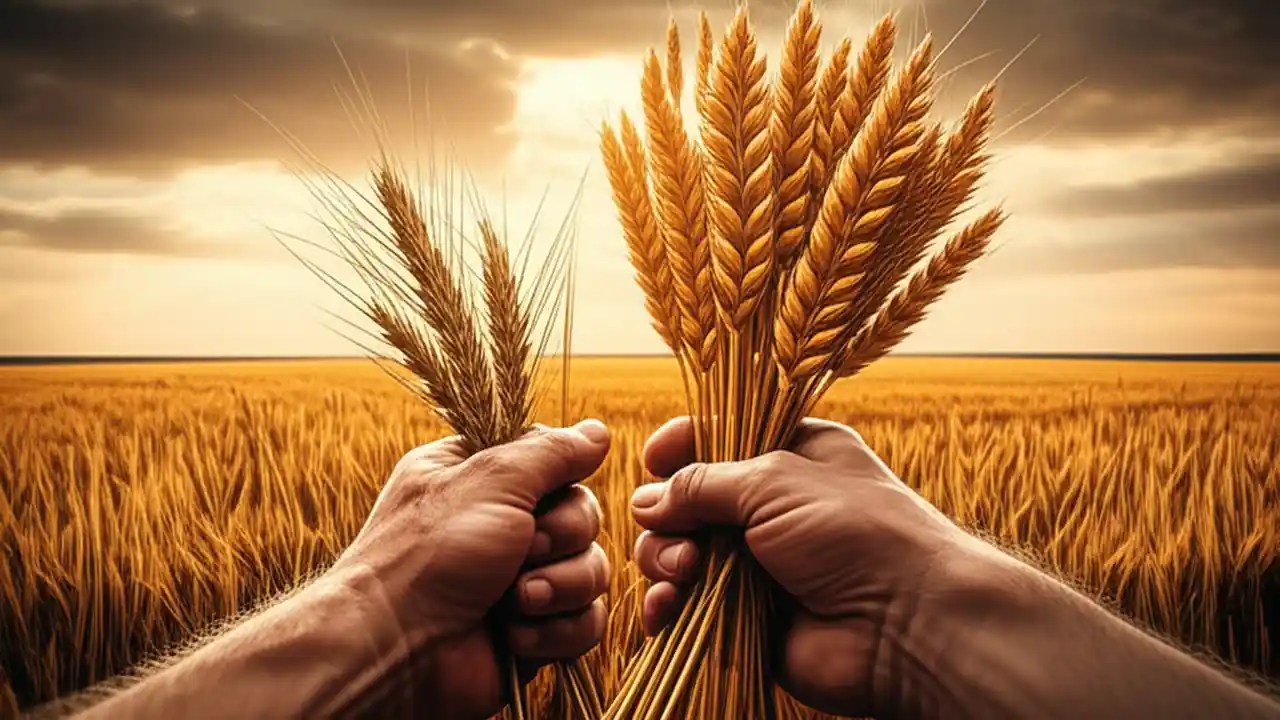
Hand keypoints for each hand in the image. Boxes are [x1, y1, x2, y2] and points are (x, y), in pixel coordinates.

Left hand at [330, 420, 611, 718]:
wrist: (398, 650)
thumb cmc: (430, 554)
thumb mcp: (491, 480)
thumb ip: (551, 452)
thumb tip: (599, 431)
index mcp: (480, 477)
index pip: (554, 461)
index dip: (560, 478)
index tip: (539, 491)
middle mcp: (502, 525)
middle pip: (583, 515)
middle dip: (562, 537)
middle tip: (523, 550)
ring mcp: (520, 580)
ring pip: (591, 569)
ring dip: (560, 586)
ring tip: (516, 601)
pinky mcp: (535, 629)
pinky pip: (585, 621)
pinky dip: (557, 630)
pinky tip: (515, 636)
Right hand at [630, 417, 970, 716]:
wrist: (908, 624)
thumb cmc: (856, 531)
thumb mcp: (776, 480)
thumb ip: (703, 483)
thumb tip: (644, 501)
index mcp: (791, 456)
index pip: (719, 439)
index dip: (681, 446)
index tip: (653, 459)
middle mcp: (771, 509)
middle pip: (686, 503)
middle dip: (667, 518)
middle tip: (680, 541)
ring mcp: (757, 567)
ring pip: (678, 556)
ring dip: (665, 562)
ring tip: (683, 575)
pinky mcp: (745, 619)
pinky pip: (686, 609)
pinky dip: (666, 608)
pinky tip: (666, 610)